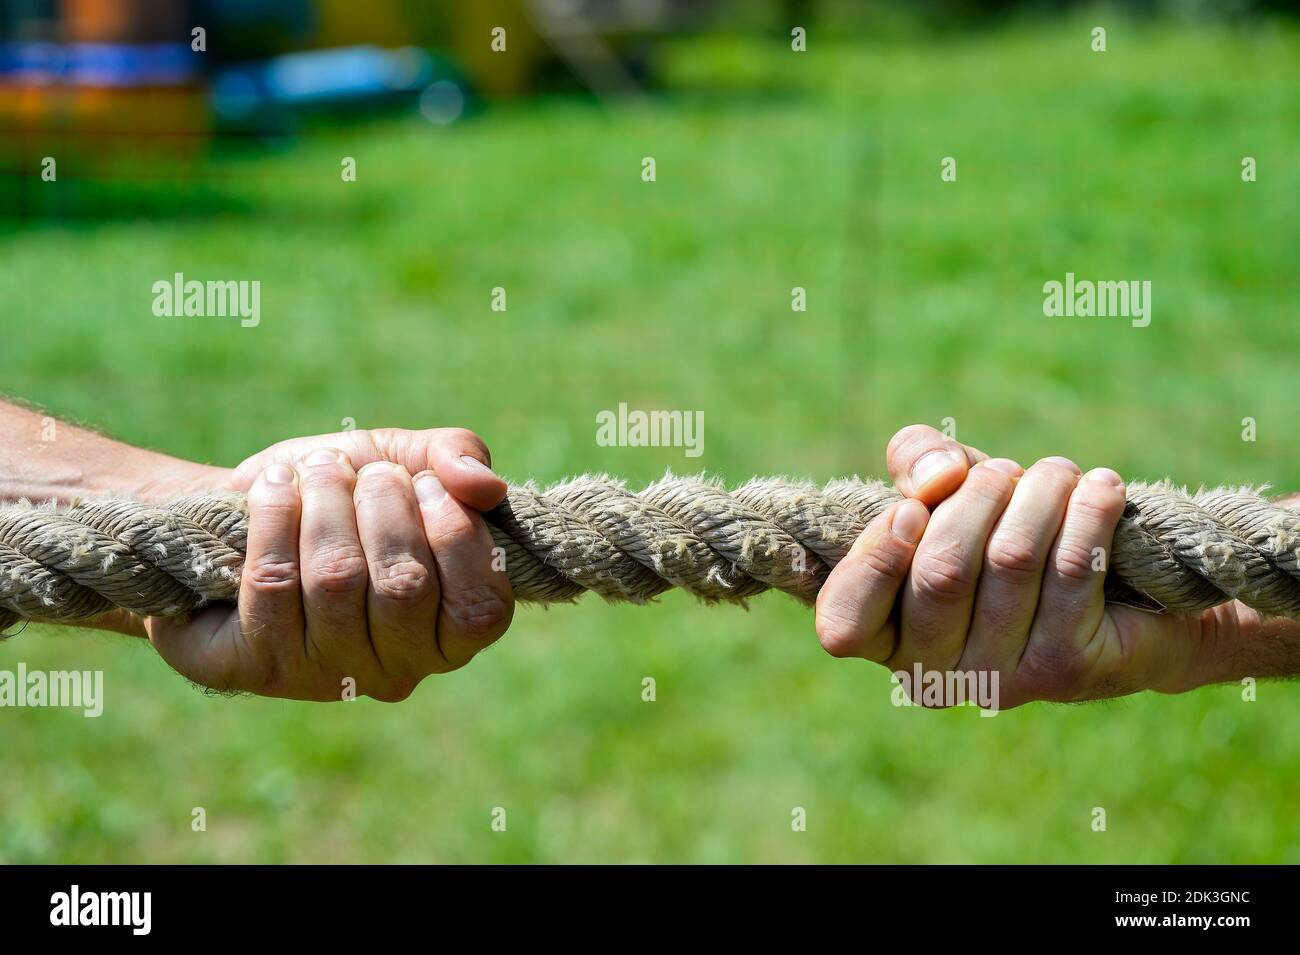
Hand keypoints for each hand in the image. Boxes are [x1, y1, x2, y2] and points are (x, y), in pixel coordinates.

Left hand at [145, 427, 512, 700]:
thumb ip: (457, 458)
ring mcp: (327, 674)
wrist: (256, 509)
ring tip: (322, 468)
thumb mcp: (408, 460)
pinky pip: (273, 582)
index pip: (480, 609)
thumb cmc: (348, 494)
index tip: (426, 483)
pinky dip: (275, 517)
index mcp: (450, 634)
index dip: (456, 534)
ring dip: (328, 505)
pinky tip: (277, 486)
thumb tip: (484, 485)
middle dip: (385, 507)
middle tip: (368, 472)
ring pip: (336, 580)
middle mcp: (397, 669)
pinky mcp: (260, 663)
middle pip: (404, 587)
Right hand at [814, 424, 1252, 709]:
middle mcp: (933, 674)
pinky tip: (1101, 489)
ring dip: (1040, 493)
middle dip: (979, 497)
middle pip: (941, 571)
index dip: (875, 559)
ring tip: (1055, 474)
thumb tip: (940, 476)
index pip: (845, 623)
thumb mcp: (944, 486)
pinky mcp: (1069, 669)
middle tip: (1005, 472)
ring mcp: (1001, 680)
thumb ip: (915, 462)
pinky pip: (1072, 570)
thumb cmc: (1002, 530)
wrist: (1117, 595)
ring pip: (1012, 560)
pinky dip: (1088, 513)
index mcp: (883, 638)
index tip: (912, 509)